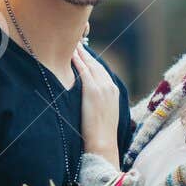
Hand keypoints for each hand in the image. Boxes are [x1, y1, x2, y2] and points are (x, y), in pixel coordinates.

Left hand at [71, 44, 121, 163]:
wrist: (103, 143)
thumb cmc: (100, 134)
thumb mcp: (103, 114)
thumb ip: (97, 102)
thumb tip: (87, 100)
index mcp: (113, 91)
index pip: (101, 71)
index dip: (91, 60)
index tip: (83, 52)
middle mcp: (110, 86)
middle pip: (96, 64)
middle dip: (86, 53)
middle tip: (76, 41)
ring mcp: (103, 88)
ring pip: (91, 65)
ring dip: (82, 53)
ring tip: (73, 43)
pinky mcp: (93, 91)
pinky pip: (85, 71)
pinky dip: (79, 61)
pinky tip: (72, 54)